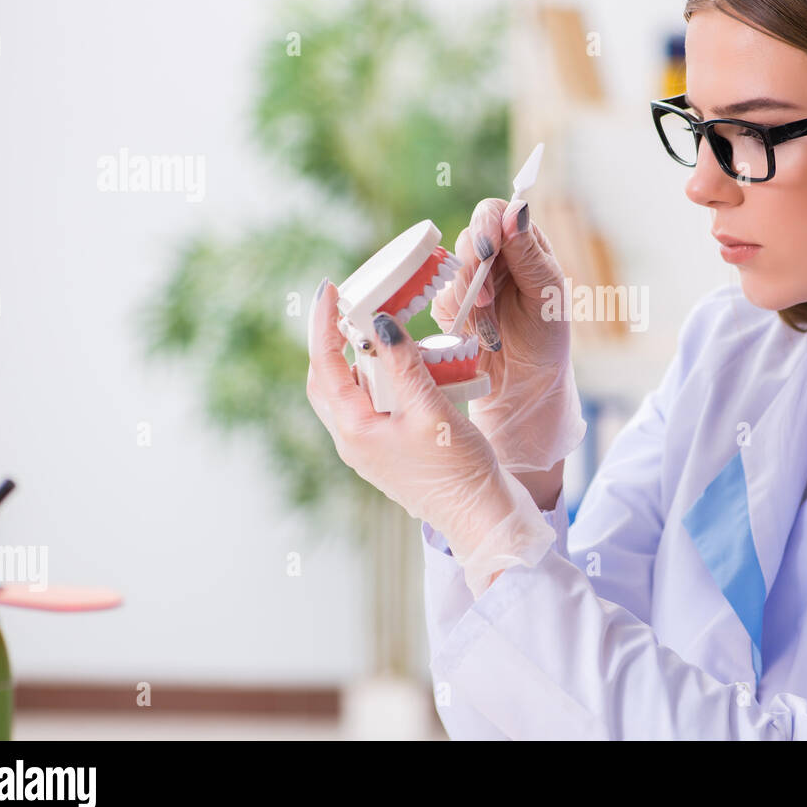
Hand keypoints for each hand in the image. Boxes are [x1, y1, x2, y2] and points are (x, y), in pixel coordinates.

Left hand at [305, 278, 554, 594]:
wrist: (483, 518)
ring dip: (357, 360)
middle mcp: (353, 441)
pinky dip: (377, 380)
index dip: (324, 324)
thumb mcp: (433, 410)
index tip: (329, 288)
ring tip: (378, 328)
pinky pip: (370, 406)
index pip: (325, 366)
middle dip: (333, 341)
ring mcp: (370, 449)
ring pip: (348, 393)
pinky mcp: (389, 452)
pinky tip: (402, 366)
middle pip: (326, 380)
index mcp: (355, 431)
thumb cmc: (461, 470)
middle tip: (349, 306)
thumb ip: (404, 365)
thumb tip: (379, 324)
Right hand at [430, 199, 585, 472]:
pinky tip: (477, 333)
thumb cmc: (546, 337)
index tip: (488, 249)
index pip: (494, 212)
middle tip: (486, 297)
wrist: (525, 386)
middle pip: (468, 238)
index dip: (486, 224)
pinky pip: (440, 298)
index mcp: (523, 244)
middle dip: (475, 267)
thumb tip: (518, 208)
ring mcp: (470, 281)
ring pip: (452, 269)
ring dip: (468, 297)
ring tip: (488, 321)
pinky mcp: (450, 306)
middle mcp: (496, 257)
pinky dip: (457, 316)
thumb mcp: (545, 293)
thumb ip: (528, 252)